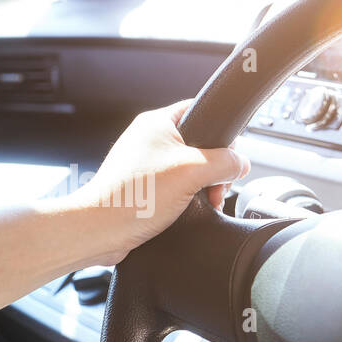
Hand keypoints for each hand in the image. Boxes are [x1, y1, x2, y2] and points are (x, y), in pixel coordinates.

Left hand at [70, 100, 248, 264]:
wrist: (99, 230)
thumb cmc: (133, 196)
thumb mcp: (192, 172)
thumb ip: (224, 162)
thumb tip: (241, 163)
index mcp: (157, 122)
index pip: (202, 111)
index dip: (223, 133)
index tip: (231, 156)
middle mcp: (149, 140)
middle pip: (200, 145)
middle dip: (215, 169)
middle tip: (215, 187)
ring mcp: (145, 164)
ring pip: (190, 169)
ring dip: (203, 187)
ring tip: (203, 202)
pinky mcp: (143, 188)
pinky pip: (176, 187)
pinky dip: (187, 199)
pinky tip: (187, 211)